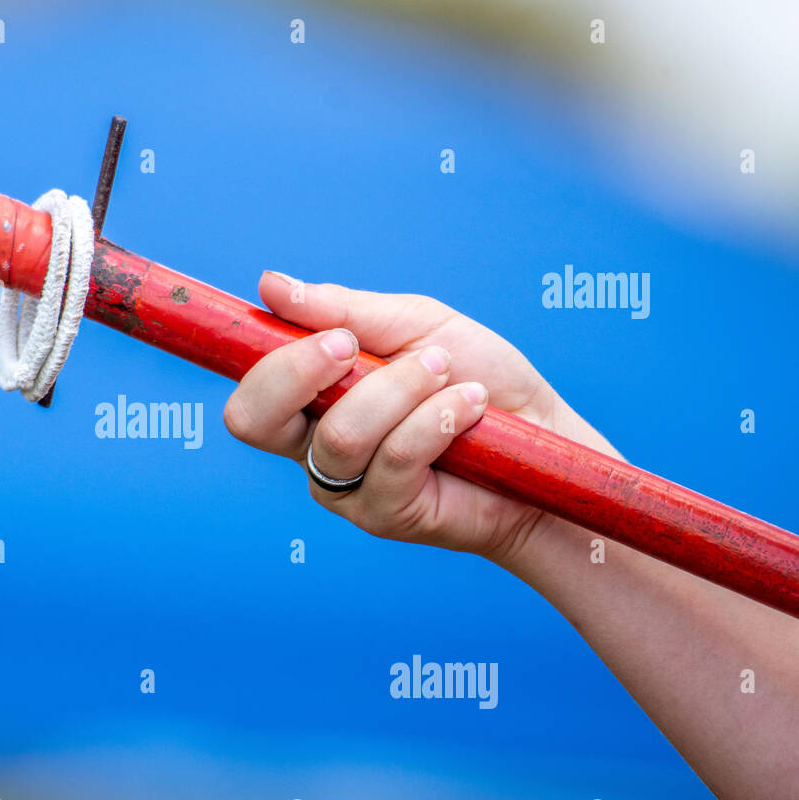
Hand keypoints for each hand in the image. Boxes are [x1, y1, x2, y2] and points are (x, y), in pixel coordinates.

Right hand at [223, 271, 622, 565]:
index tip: (333, 335)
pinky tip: (471, 408)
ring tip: (449, 375)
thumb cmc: (481, 377)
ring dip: (403, 389)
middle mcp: (315, 447)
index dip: (271, 360)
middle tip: (358, 349)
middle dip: (302, 372)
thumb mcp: (414, 325)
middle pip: (253, 421)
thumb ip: (342, 309)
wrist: (548, 438)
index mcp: (311, 400)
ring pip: (340, 434)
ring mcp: (346, 487)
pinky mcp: (386, 514)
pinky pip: (395, 457)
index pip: (250, 390)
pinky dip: (439, 419)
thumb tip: (268, 284)